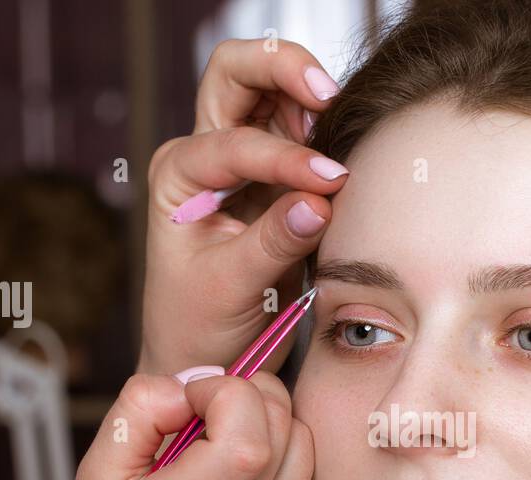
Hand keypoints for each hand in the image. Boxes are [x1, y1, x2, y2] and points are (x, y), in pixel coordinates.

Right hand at [53, 367, 317, 479]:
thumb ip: (137, 414)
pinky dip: (279, 464)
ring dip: (269, 425)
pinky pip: (307, 479)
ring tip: (221, 447)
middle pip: (283, 428)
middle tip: (205, 418)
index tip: (192, 402)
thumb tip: (194, 384)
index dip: (225, 394)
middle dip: (247, 396)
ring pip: (306, 445)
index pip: (244, 441)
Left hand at [140, 38, 347, 375]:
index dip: (284, 158)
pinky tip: (352, 152)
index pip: (234, 144)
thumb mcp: (231, 289)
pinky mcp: (281, 183)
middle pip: (237, 75)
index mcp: (179, 175)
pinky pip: (307, 137)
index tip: (331, 182)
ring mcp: (245, 164)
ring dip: (309, 96)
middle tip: (325, 92)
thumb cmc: (199, 327)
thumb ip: (274, 242)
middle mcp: (206, 156)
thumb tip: (321, 203)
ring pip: (274, 95)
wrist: (206, 361)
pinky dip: (329, 134)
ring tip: (342, 119)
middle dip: (280, 68)